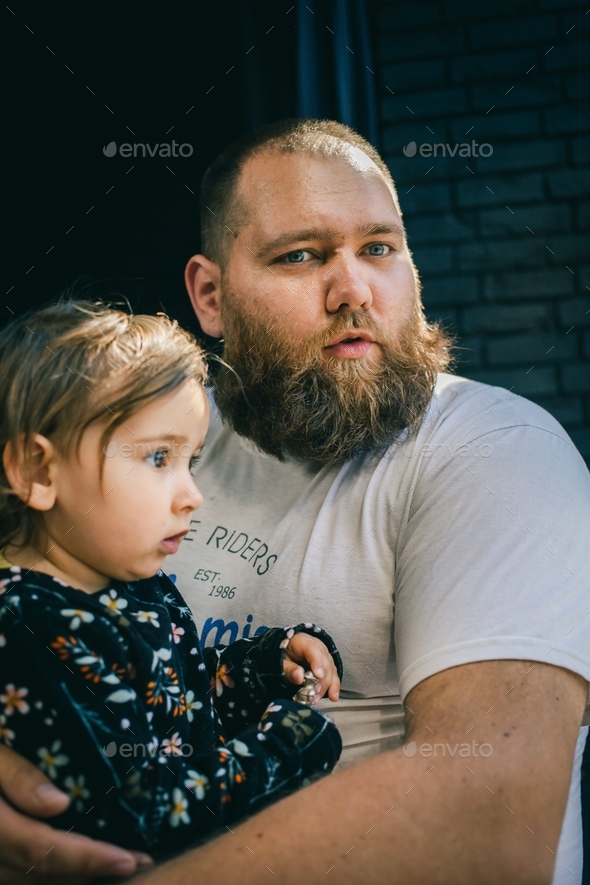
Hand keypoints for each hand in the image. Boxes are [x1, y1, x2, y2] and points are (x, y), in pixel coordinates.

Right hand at [0, 744, 152, 882]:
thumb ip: (17, 776)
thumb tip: (59, 806)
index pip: (42, 850)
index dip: (87, 860)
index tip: (130, 860)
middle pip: (39, 876)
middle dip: (91, 873)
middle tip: (140, 861)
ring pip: (27, 882)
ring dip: (72, 878)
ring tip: (116, 865)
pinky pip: (15, 875)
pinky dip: (49, 875)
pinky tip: (77, 864)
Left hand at [282, 633, 339, 702]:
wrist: (287, 650)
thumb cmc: (283, 655)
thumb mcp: (281, 661)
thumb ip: (289, 669)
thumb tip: (299, 677)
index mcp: (303, 641)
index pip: (313, 650)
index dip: (317, 662)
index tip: (318, 676)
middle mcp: (318, 647)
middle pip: (325, 662)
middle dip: (320, 679)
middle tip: (313, 692)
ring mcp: (324, 656)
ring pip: (331, 670)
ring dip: (325, 686)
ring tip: (316, 698)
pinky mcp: (328, 665)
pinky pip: (333, 675)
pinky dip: (333, 686)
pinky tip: (333, 696)